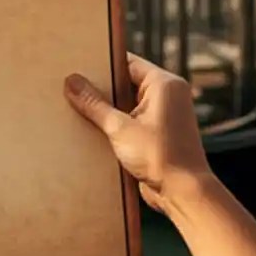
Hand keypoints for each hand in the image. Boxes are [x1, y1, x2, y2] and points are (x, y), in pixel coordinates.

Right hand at [63, 53, 212, 214]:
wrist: (183, 192)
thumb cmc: (160, 156)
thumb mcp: (119, 128)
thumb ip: (94, 104)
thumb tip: (72, 82)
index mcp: (164, 84)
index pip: (127, 63)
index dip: (102, 64)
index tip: (78, 67)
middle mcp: (168, 95)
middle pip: (126, 83)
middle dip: (101, 89)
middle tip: (73, 89)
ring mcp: (164, 115)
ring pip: (127, 104)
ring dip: (106, 110)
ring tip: (79, 109)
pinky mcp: (159, 134)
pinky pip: (132, 121)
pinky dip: (115, 124)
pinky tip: (94, 130)